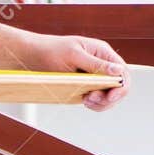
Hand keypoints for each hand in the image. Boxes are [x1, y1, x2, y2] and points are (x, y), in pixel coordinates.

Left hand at [0, 22, 127, 111]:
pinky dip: (93, 104)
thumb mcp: (73, 55)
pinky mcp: (84, 85)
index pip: (123, 73)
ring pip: (108, 95)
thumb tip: (118, 71)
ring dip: (101, 103)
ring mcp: (93, 76)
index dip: (121, 87)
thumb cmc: (50, 50)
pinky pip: (96, 98)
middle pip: (119, 87)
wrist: (30, 55)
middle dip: (109, 98)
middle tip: (89, 100)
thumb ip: (96, 64)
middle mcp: (101, 64)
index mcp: (102, 53)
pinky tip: (82, 101)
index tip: (109, 97)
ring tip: (85, 101)